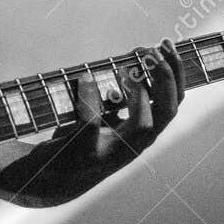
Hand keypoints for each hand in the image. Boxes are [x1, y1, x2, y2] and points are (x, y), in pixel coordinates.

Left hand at [1, 40, 184, 207]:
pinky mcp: (83, 154)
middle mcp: (133, 146)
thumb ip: (122, 98)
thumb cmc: (79, 141)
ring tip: (127, 67)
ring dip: (141, 93)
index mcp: (140, 134)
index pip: (173, 102)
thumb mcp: (105, 116)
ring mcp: (111, 153)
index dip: (175, 72)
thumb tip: (136, 61)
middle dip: (166, 78)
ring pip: (144, 127)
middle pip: (167, 112)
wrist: (48, 179)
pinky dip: (90, 98)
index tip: (163, 43)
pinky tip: (85, 78)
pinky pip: (91, 124)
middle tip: (153, 49)